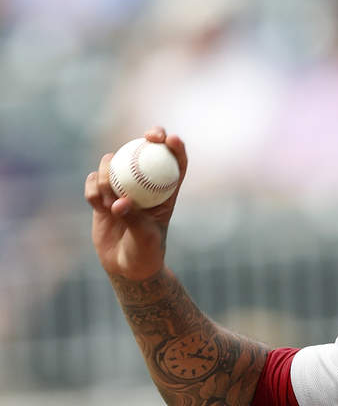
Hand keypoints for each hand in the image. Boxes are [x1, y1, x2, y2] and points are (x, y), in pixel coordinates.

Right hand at [86, 127, 186, 281]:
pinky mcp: (102, 198)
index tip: (170, 139)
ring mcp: (122, 189)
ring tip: (109, 197)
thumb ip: (133, 219)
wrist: (126, 267)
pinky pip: (93, 184)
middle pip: (145, 153)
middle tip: (146, 137)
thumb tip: (119, 202)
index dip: (175, 147)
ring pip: (114, 165)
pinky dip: (93, 189)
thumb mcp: (145, 238)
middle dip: (148, 138)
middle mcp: (145, 187)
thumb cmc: (145, 253)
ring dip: (109, 173)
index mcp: (166, 194)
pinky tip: (98, 203)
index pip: (175, 164)